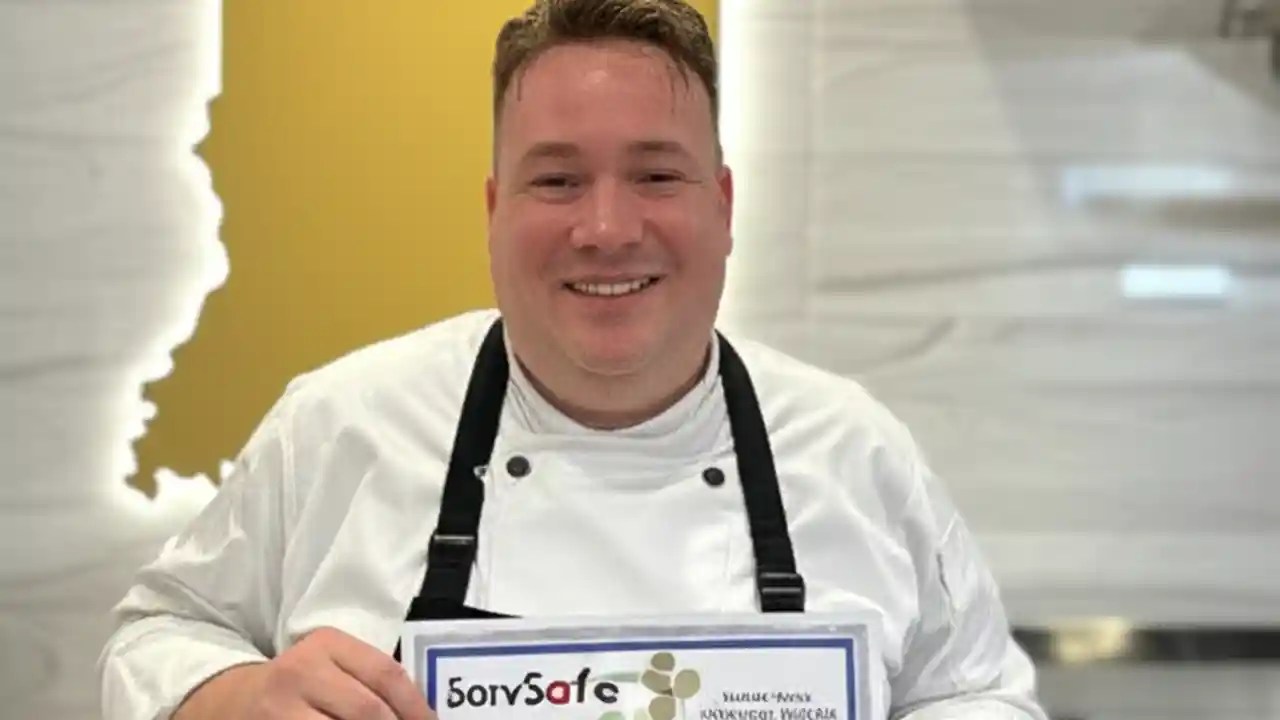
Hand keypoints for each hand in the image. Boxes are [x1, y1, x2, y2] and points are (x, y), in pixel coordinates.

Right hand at [177, 627, 435, 719]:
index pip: (386, 674)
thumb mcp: (331, 668)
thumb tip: (423, 715)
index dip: (416, 707)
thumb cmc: (297, 686)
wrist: (226, 701)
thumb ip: (370, 682)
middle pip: (368, 711)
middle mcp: (300, 670)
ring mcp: (278, 708)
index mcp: (325, 645)